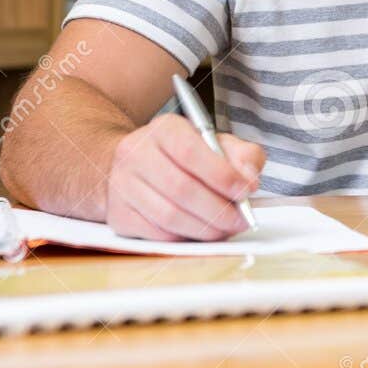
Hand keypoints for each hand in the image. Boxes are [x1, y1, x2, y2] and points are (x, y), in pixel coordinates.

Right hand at [105, 114, 266, 240]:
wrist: (136, 166)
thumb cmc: (184, 157)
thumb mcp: (217, 145)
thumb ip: (243, 156)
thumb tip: (249, 179)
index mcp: (164, 129)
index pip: (190, 151)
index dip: (221, 175)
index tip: (246, 191)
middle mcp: (136, 153)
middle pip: (181, 188)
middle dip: (218, 210)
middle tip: (241, 219)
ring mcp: (122, 185)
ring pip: (169, 216)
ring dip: (205, 229)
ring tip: (226, 229)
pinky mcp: (118, 215)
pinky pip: (157, 234)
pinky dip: (185, 238)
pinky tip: (201, 233)